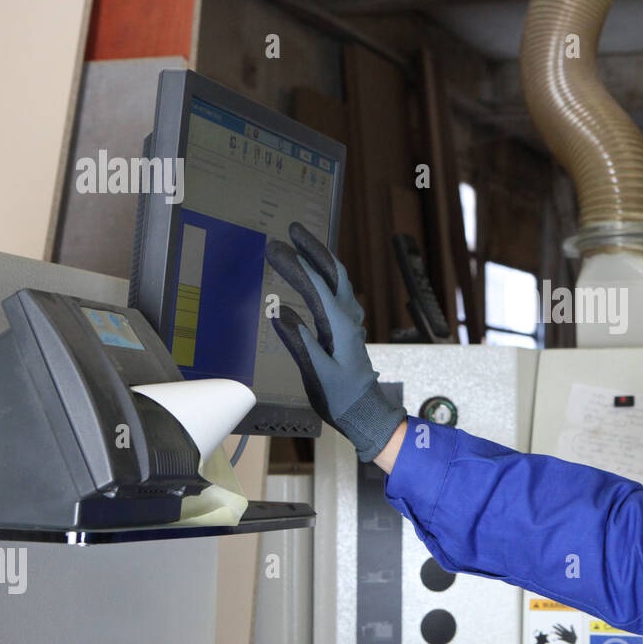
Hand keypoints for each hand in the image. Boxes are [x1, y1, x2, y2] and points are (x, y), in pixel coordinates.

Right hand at [265, 222, 406, 462]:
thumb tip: (280, 313)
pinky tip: (317, 277)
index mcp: (340, 327)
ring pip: (338, 282)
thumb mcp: (317, 374)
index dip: (297, 263)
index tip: (277, 247)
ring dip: (321, 261)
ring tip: (301, 246)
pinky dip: (326, 278)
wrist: (365, 413)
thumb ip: (300, 343)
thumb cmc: (341, 398)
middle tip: (292, 230)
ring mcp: (351, 323)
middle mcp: (349, 319)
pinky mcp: (348, 330)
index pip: (317, 285)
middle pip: (333, 273)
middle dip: (313, 250)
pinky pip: (338, 294)